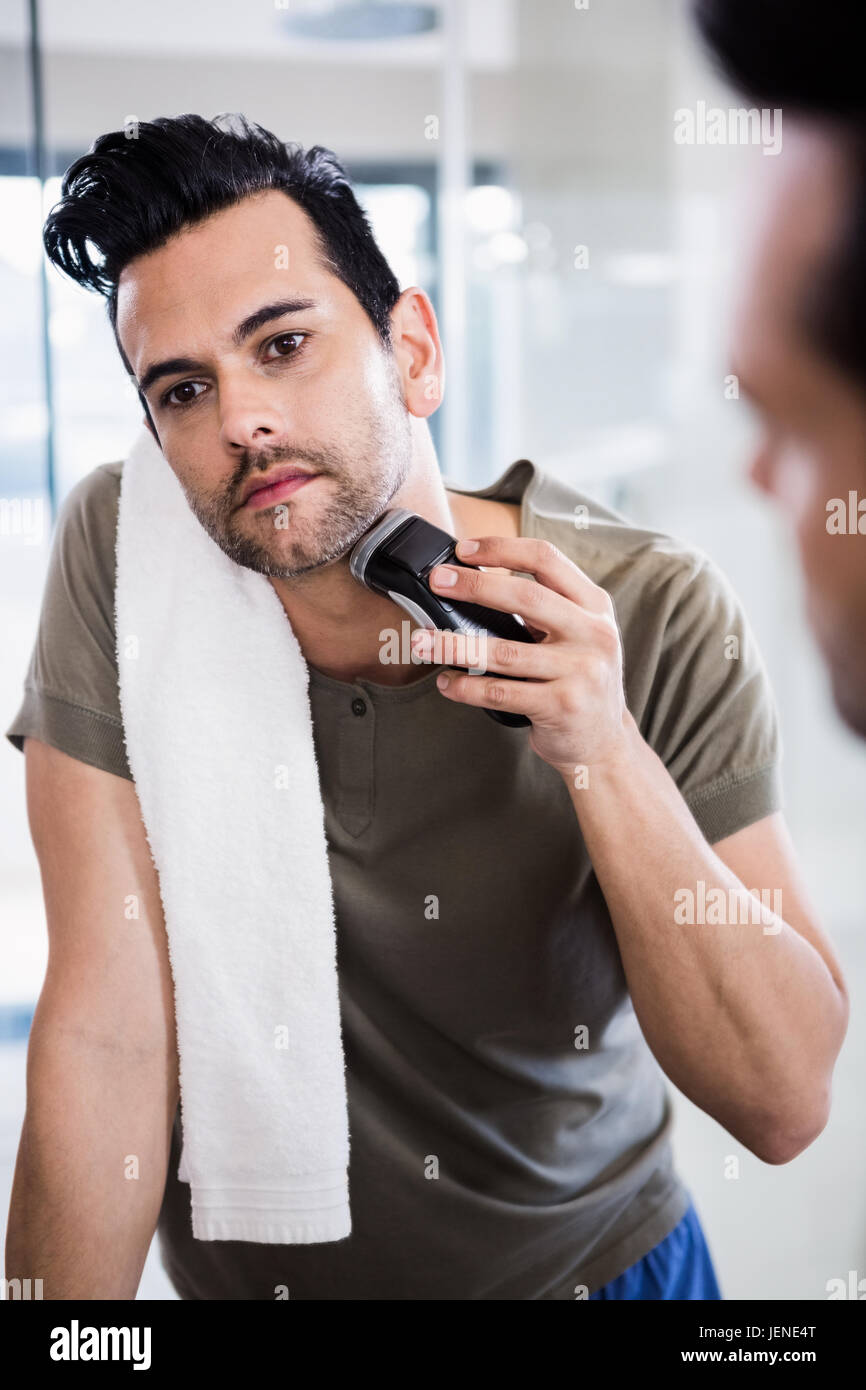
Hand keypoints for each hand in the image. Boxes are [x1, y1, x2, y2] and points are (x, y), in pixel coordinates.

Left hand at [411, 535, 633, 780]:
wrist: (603, 741)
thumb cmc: (579, 680)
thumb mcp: (577, 633)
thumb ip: (544, 606)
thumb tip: (475, 579)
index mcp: (594, 606)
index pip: (547, 559)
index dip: (502, 549)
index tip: (463, 550)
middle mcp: (593, 634)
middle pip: (525, 596)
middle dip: (474, 585)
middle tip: (437, 581)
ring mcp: (580, 671)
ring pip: (504, 651)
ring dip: (454, 645)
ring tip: (421, 641)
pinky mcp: (562, 706)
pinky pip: (501, 693)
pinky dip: (466, 688)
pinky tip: (446, 682)